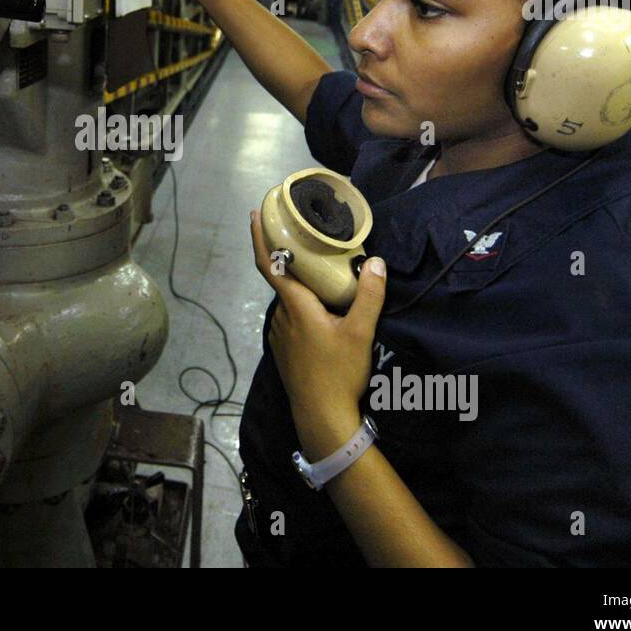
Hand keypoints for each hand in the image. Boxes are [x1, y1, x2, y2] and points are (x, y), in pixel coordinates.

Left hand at [250, 209, 386, 459]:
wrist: (321, 417)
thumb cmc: (338, 373)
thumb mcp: (361, 332)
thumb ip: (369, 295)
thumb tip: (375, 262)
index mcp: (295, 305)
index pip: (270, 263)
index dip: (259, 237)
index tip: (255, 214)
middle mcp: (281, 316)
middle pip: (285, 280)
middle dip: (295, 261)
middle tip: (313, 242)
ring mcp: (280, 336)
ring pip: (291, 302)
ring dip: (303, 288)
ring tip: (325, 276)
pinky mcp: (285, 351)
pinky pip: (292, 320)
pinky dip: (304, 309)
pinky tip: (324, 313)